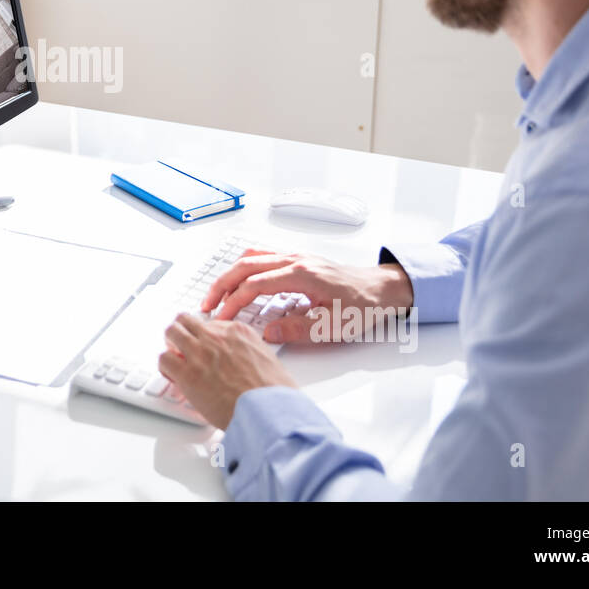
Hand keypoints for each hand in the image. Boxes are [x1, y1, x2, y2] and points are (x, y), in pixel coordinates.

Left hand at [158, 313, 295, 428]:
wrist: (269, 411)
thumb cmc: (273, 393)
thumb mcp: (268, 359)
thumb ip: (249, 352)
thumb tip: (242, 359)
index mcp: (238, 332)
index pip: (210, 323)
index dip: (204, 337)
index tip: (203, 346)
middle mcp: (216, 338)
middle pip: (186, 320)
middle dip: (182, 332)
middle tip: (182, 346)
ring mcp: (200, 353)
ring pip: (171, 332)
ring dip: (171, 345)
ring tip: (175, 360)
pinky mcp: (188, 374)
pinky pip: (164, 359)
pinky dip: (166, 367)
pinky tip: (174, 377)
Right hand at [201, 249, 412, 343]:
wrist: (382, 289)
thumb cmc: (362, 307)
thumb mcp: (334, 326)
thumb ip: (298, 329)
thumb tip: (267, 332)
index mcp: (302, 274)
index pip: (255, 285)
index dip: (233, 302)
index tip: (221, 319)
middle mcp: (295, 260)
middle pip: (245, 265)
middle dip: (222, 285)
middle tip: (207, 305)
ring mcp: (295, 256)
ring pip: (251, 258)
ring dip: (230, 275)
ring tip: (217, 294)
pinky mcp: (297, 260)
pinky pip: (262, 256)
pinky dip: (244, 267)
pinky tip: (239, 279)